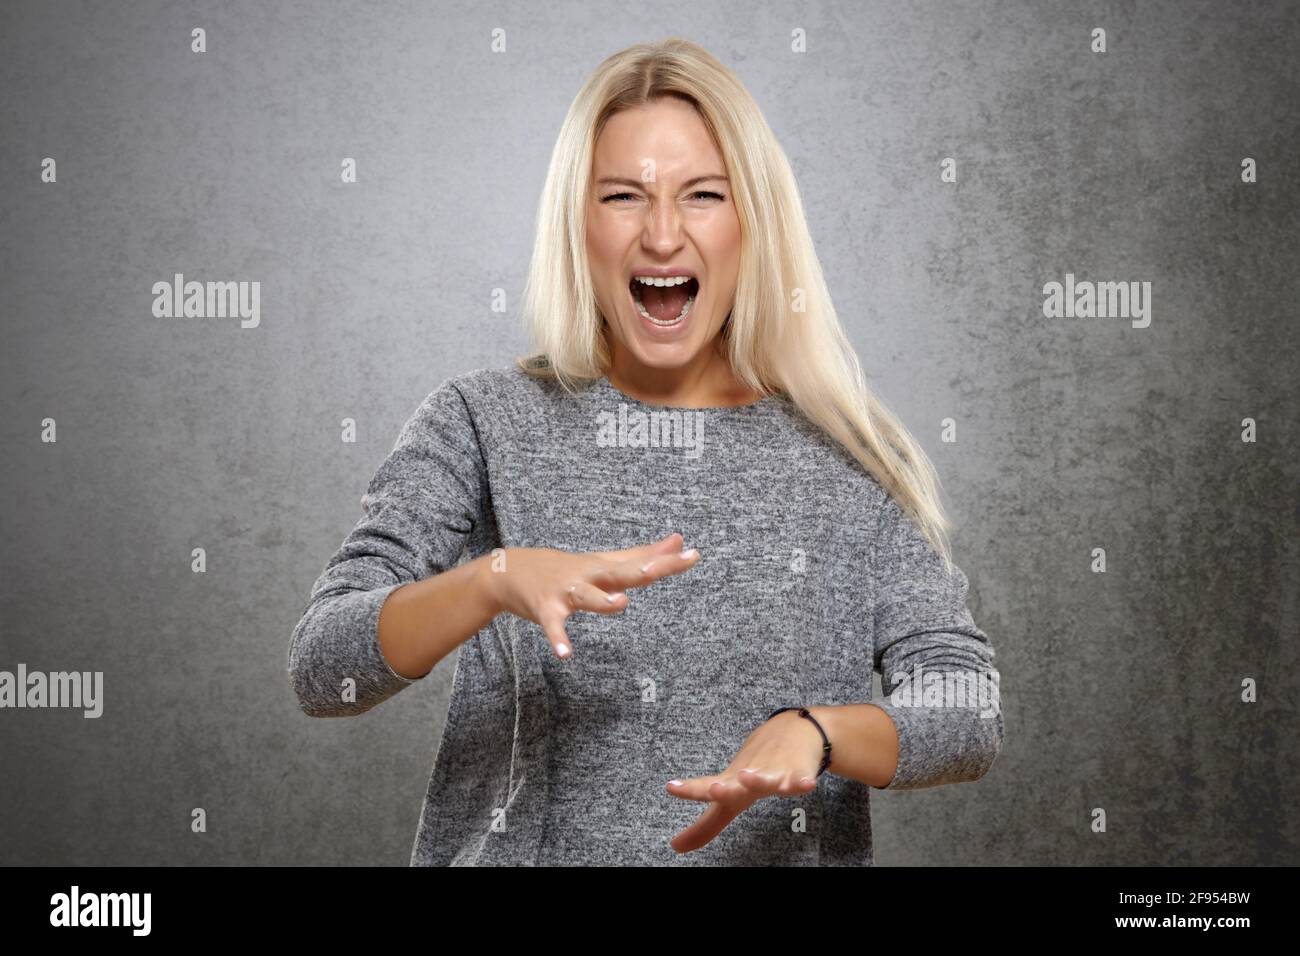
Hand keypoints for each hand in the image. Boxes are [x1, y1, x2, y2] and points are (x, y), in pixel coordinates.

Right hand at [485, 532, 699, 658]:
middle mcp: (589, 576)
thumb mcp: (604, 560)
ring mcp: (567, 592)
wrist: (509, 571)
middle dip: (638, 571)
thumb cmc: (565, 568)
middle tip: (658, 569)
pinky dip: (558, 639)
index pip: (641, 563)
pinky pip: (553, 626)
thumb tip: (680, 541)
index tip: (694, 554)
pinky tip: (566, 654)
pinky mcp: (546, 609)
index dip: (667, 561)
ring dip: (601, 600)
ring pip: (586, 595)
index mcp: (606, 568)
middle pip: (618, 573)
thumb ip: (642, 554)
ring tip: (620, 604)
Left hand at [665, 708, 826, 852]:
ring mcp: (774, 772)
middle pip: (737, 784)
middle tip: (715, 788)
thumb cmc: (755, 767)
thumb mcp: (731, 799)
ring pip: (768, 777)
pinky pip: (802, 778)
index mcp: (731, 783)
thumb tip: (675, 846)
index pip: (707, 789)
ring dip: (758, 778)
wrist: (792, 729)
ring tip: (747, 777)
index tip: (671, 787)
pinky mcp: (799, 771)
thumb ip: (706, 825)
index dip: (690, 790)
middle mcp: (750, 775)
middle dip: (727, 788)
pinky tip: (805, 784)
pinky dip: (803, 781)